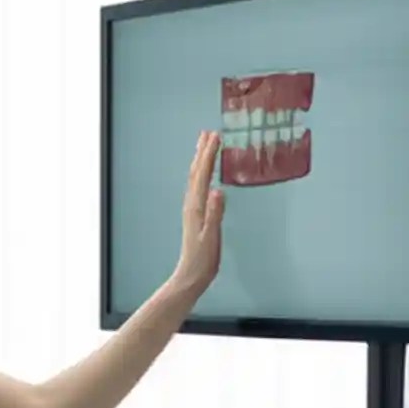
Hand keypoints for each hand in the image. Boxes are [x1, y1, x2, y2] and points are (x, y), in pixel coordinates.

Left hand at [171, 130, 224, 295]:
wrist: (191, 274)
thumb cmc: (203, 258)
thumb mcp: (211, 236)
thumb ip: (215, 214)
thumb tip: (217, 190)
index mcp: (196, 206)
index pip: (202, 175)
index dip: (209, 155)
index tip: (215, 136)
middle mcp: (191, 204)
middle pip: (196, 172)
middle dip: (202, 151)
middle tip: (208, 132)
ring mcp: (192, 208)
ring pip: (195, 178)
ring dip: (200, 160)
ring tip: (204, 145)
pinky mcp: (196, 214)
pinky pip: (198, 187)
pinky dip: (202, 174)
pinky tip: (205, 174)